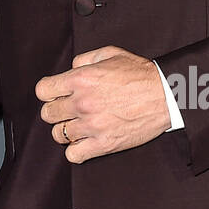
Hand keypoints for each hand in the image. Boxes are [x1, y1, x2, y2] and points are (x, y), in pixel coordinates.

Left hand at [35, 46, 170, 163]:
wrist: (165, 95)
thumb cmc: (140, 74)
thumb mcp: (110, 54)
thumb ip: (85, 59)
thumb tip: (71, 67)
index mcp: (80, 79)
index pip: (43, 91)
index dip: (49, 92)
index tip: (57, 95)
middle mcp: (82, 102)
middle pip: (48, 113)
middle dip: (56, 111)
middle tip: (69, 110)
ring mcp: (92, 125)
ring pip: (58, 134)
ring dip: (67, 130)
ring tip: (79, 125)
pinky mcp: (104, 144)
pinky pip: (74, 155)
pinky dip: (76, 150)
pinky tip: (85, 141)